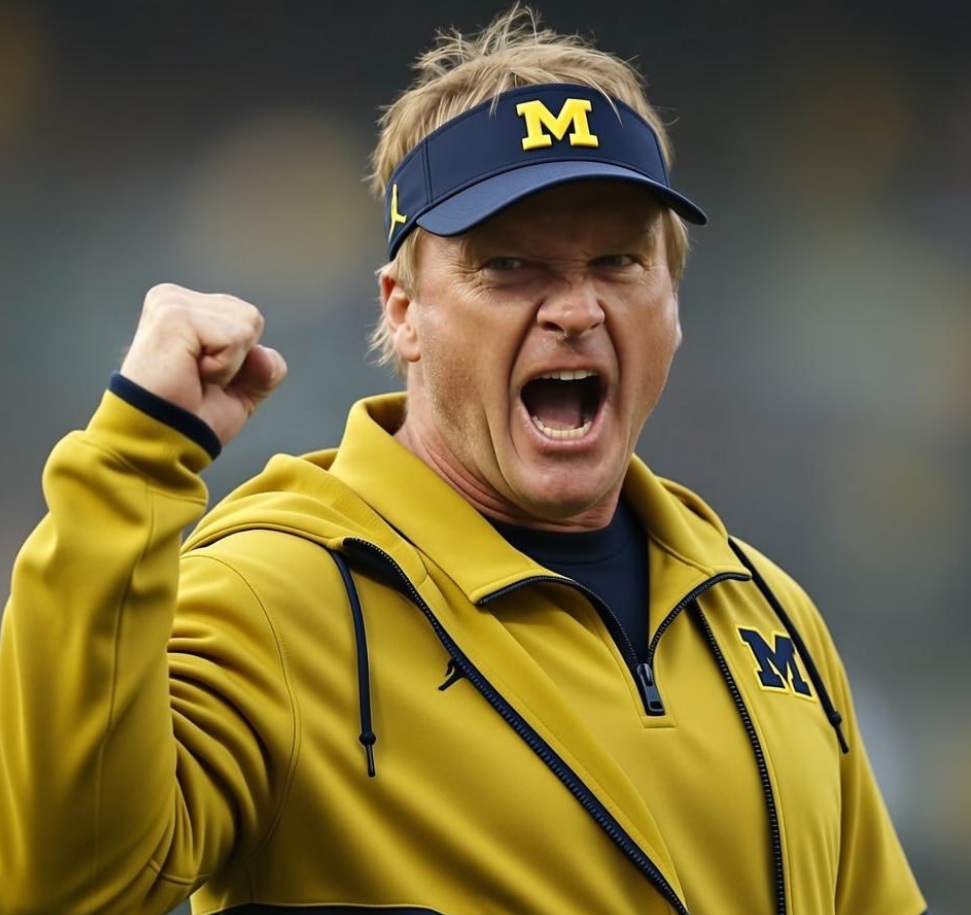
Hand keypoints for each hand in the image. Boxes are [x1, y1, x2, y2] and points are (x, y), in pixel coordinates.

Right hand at [120, 283, 287, 445]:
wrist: (161, 440)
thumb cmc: (192, 417)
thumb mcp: (242, 392)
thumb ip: (266, 369)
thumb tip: (263, 354)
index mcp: (186, 308)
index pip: (249, 321)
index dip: (241, 362)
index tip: (202, 378)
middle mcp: (175, 298)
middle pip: (252, 319)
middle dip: (238, 361)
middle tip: (198, 380)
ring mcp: (172, 303)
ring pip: (246, 326)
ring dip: (229, 365)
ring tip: (192, 376)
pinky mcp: (174, 314)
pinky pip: (233, 339)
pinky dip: (222, 368)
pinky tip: (189, 373)